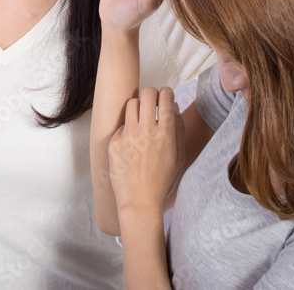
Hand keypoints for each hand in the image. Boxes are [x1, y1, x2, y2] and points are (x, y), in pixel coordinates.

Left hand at [108, 87, 184, 214]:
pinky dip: (128, 129)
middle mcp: (146, 131)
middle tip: (152, 101)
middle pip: (147, 93)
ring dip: (139, 107)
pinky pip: (122, 125)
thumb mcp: (179, 156)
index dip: (166, 92)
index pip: (166, 98)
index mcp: (165, 133)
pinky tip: (132, 143)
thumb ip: (178, 129)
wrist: (139, 202)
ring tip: (141, 119)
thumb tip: (174, 107)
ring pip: (132, 104)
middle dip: (152, 93)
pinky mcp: (114, 142)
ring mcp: (128, 135)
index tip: (165, 95)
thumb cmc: (162, 181)